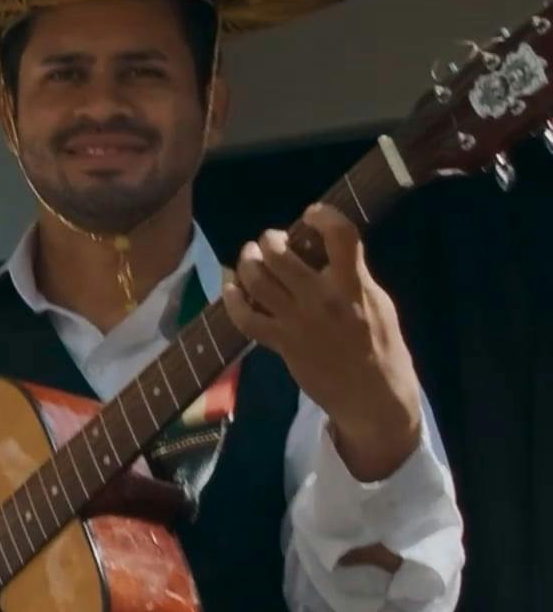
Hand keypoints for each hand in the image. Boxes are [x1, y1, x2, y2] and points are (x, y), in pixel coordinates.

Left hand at [222, 206, 422, 482]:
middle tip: (270, 241)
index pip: (341, 235)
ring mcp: (298, 322)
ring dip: (247, 261)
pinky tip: (230, 287)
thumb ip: (353, 275)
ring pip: (257, 280)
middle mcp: (323, 299)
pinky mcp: (282, 343)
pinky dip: (231, 298)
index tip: (312, 215)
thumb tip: (327, 250)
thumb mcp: (378, 303)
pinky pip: (245, 317)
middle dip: (269, 240)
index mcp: (354, 285)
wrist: (373, 397)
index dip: (323, 215)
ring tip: (249, 257)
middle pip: (281, 255)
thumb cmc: (382, 347)